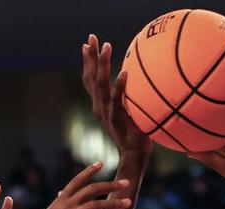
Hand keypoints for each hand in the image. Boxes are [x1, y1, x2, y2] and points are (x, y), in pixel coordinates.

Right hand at [21, 163, 133, 208]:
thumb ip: (59, 204)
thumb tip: (61, 195)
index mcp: (61, 199)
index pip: (77, 180)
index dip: (89, 171)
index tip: (101, 163)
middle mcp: (67, 204)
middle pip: (92, 189)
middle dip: (110, 184)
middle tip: (126, 182)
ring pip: (97, 205)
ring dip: (114, 203)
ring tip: (129, 203)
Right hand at [82, 34, 150, 159]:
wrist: (134, 155)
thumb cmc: (136, 133)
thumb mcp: (129, 111)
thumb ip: (128, 97)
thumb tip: (136, 79)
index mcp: (100, 105)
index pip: (90, 79)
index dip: (87, 61)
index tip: (87, 43)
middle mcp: (100, 107)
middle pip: (91, 77)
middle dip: (90, 56)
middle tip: (91, 37)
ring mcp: (107, 112)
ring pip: (100, 84)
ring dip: (102, 64)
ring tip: (106, 46)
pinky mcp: (117, 119)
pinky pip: (117, 99)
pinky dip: (120, 86)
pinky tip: (124, 72)